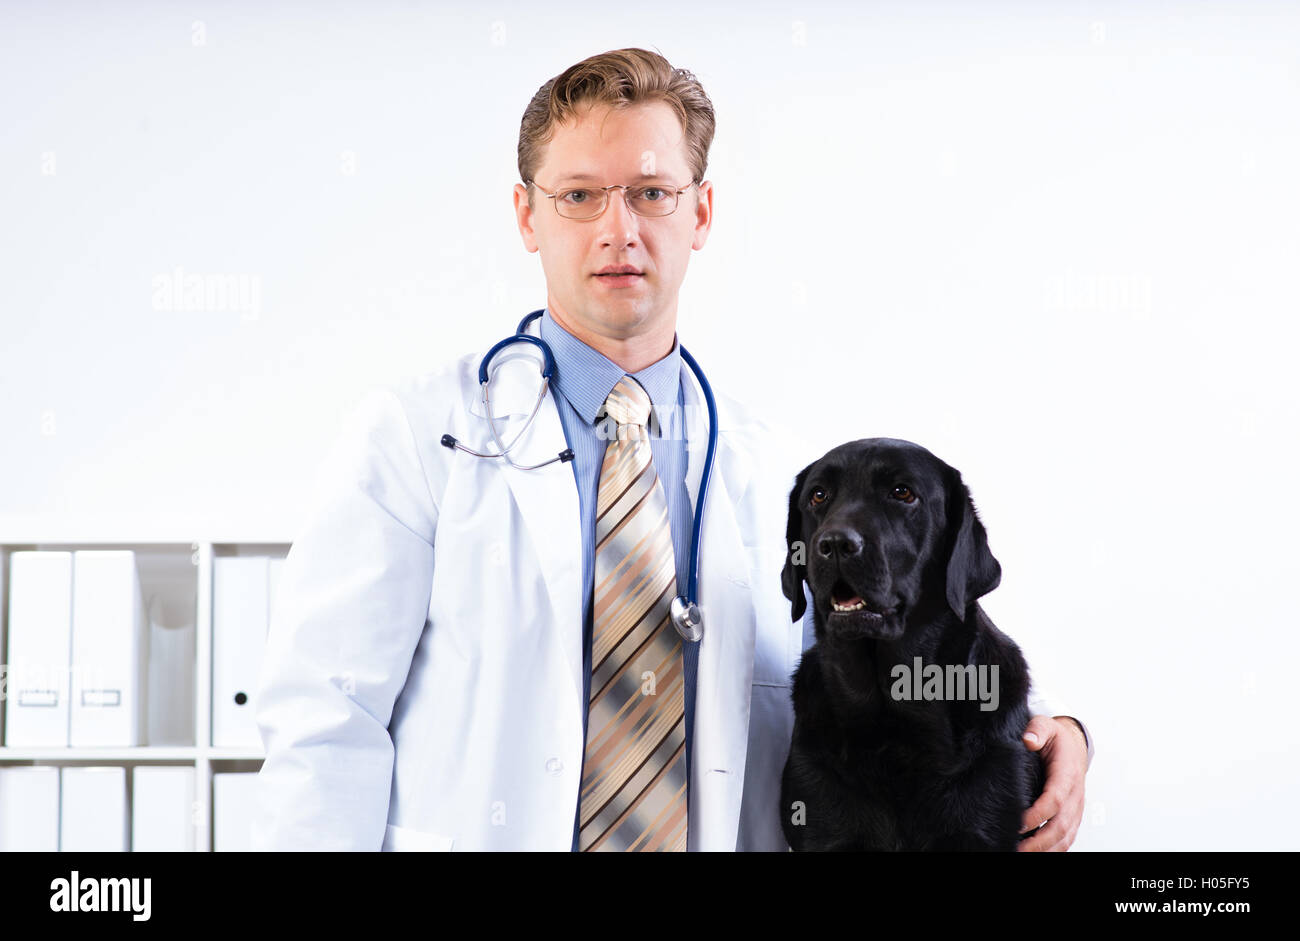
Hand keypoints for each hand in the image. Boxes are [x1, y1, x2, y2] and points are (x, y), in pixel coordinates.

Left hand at [1017, 715, 1087, 851]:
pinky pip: (1067, 838)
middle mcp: (1074, 796)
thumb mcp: (1045, 725)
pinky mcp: (1072, 817)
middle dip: (1040, 841)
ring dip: (1047, 849)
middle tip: (1018, 849)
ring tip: (1023, 854)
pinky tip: (1037, 853)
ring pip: (1066, 836)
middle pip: (1061, 825)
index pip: (1055, 799)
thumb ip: (1037, 730)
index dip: (1038, 814)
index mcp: (1067, 775)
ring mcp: (1075, 809)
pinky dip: (1054, 849)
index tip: (1018, 824)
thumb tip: (1029, 740)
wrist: (1074, 746)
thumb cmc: (1056, 739)